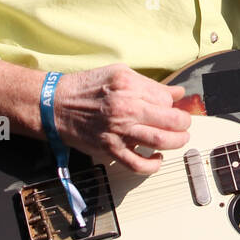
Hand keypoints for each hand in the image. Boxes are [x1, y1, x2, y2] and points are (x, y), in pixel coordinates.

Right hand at [52, 64, 191, 173]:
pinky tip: (158, 158)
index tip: (171, 106)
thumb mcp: (118, 74)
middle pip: (171, 119)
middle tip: (184, 124)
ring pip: (161, 141)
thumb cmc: (86, 87)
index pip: (166, 98)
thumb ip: (149, 84)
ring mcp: (119, 131)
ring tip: (180, 139)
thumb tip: (178, 93)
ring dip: (177, 141)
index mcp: (129, 86)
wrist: (55, 105)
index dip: (172, 103)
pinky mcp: (110, 149)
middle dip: (184, 123)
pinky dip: (154, 165)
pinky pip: (138, 164)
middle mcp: (126, 108)